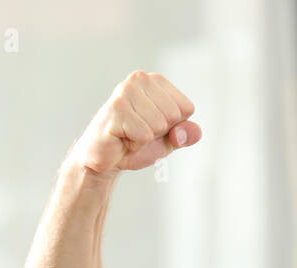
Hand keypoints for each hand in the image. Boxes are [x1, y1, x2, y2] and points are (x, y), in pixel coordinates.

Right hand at [68, 70, 201, 173]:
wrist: (103, 160)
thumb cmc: (134, 143)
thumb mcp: (167, 140)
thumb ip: (185, 134)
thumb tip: (193, 132)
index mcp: (155, 81)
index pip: (186, 108)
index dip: (172, 127)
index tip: (152, 128)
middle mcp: (139, 79)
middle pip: (173, 115)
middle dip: (158, 133)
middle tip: (137, 133)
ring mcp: (126, 92)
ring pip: (159, 124)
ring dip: (144, 139)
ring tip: (128, 135)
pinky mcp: (116, 109)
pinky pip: (143, 135)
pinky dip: (134, 145)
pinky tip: (120, 138)